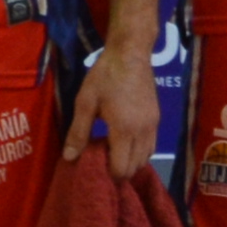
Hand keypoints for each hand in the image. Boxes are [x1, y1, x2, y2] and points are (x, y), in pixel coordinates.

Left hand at [68, 39, 156, 172]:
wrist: (131, 54)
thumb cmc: (105, 77)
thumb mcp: (85, 103)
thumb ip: (78, 132)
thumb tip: (69, 158)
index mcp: (124, 130)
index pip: (121, 167)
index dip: (108, 173)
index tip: (94, 165)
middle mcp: (143, 132)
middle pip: (135, 167)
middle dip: (119, 170)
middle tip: (102, 160)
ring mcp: (153, 126)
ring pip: (146, 158)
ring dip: (131, 161)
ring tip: (113, 151)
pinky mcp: (157, 119)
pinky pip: (151, 146)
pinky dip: (139, 152)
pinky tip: (125, 141)